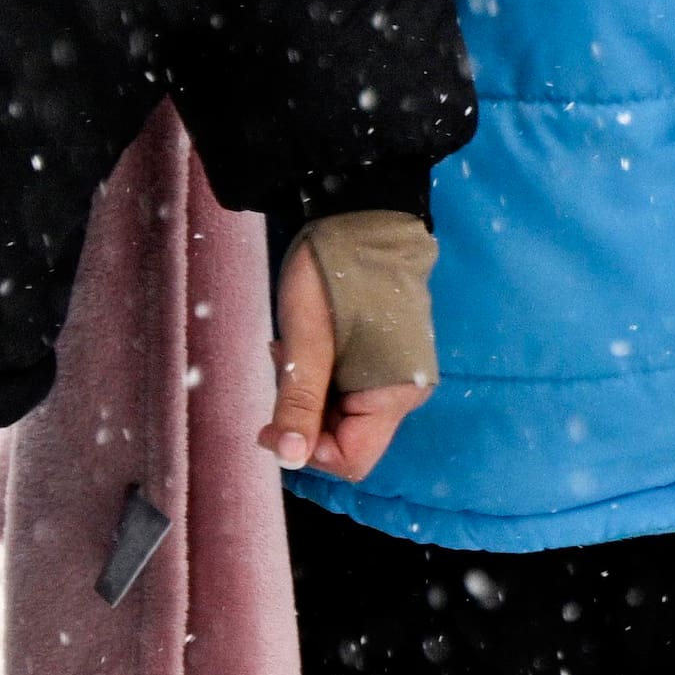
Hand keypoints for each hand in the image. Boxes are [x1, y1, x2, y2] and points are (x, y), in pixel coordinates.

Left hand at [267, 211, 437, 482]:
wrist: (362, 214)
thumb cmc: (336, 272)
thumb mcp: (307, 340)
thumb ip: (299, 402)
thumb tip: (290, 459)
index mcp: (395, 393)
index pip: (350, 460)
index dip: (306, 450)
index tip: (271, 423)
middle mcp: (402, 392)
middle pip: (345, 440)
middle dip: (304, 417)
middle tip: (280, 371)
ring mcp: (394, 375)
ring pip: (341, 417)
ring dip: (307, 395)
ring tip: (290, 351)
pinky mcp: (383, 359)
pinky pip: (347, 391)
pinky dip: (319, 378)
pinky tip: (304, 347)